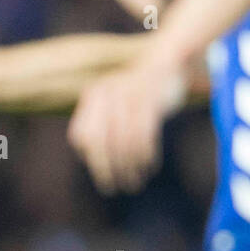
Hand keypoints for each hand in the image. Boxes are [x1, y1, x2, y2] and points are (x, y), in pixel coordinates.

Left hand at [67, 57, 186, 194]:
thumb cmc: (139, 91)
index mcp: (94, 95)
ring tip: (134, 182)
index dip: (89, 156)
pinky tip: (148, 167)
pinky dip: (146, 156)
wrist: (168, 63)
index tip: (102, 171)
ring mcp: (129, 97)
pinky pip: (145, 136)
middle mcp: (107, 94)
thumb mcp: (114, 101)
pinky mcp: (151, 101)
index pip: (81, 134)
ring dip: (129, 167)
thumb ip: (102, 123)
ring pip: (123, 142)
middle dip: (105, 169)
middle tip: (114, 187)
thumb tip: (89, 158)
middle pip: (100, 142)